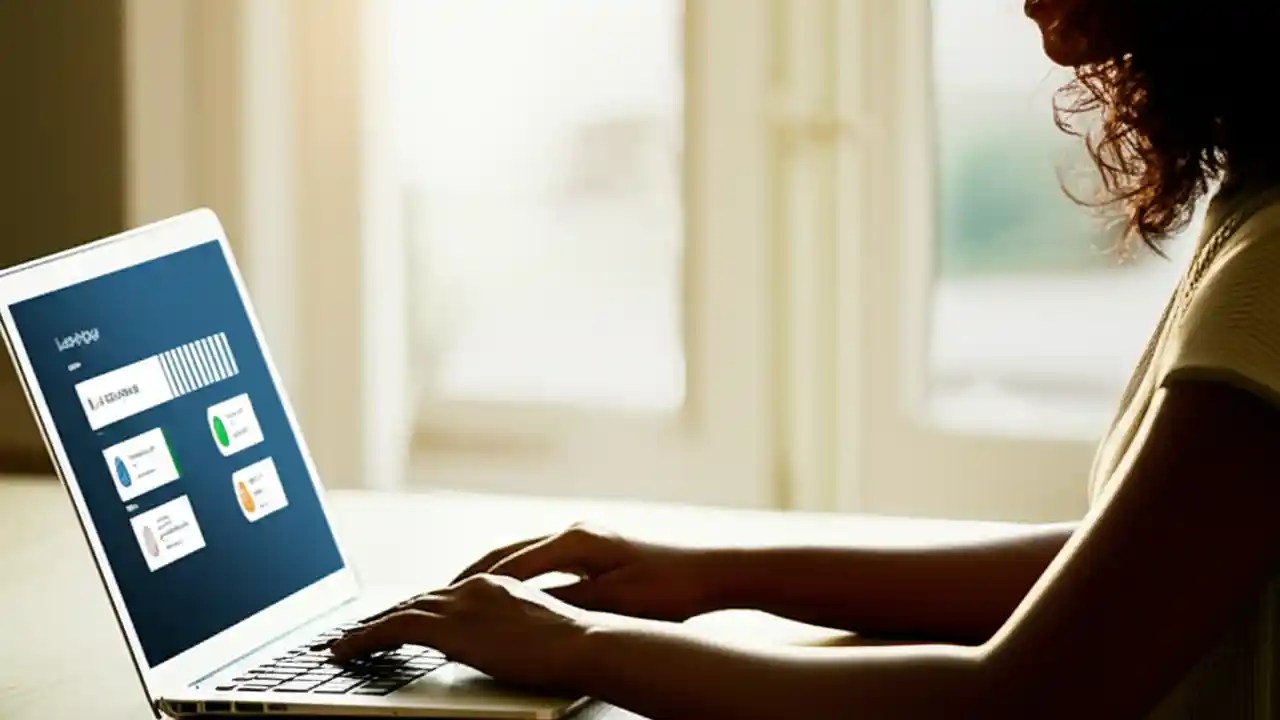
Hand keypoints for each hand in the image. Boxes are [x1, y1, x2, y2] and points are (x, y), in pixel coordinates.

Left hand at [327, 575, 595, 690]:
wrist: (583, 643)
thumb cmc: (573, 647)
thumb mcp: (536, 632)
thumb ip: (508, 631)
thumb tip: (493, 645)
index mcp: (495, 586)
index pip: (442, 596)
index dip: (413, 609)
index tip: (394, 619)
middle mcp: (473, 587)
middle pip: (417, 601)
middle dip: (384, 616)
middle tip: (356, 631)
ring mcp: (461, 603)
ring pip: (400, 612)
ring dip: (367, 627)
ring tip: (342, 644)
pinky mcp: (450, 626)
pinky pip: (394, 628)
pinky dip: (364, 637)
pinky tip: (346, 650)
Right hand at [453, 523, 720, 620]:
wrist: (708, 573)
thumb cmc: (667, 588)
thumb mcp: (612, 603)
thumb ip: (565, 605)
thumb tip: (519, 611)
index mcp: (576, 542)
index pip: (512, 565)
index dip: (476, 586)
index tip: (445, 603)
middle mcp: (574, 533)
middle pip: (508, 554)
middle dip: (471, 576)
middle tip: (435, 598)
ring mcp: (582, 539)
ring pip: (521, 556)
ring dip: (490, 575)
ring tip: (456, 596)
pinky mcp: (591, 550)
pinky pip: (539, 562)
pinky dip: (514, 577)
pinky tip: (502, 593)